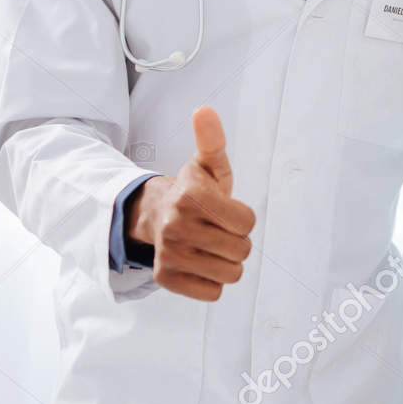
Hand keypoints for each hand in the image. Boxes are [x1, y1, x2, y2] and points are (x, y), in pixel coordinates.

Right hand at [127, 106, 256, 300]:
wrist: (156, 214)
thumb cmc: (194, 191)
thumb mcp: (207, 164)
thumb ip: (212, 140)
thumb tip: (204, 110)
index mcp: (190, 197)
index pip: (247, 223)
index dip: (242, 218)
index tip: (226, 211)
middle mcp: (175, 226)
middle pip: (241, 250)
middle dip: (237, 241)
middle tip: (218, 229)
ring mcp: (169, 254)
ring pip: (230, 274)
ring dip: (227, 262)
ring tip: (210, 245)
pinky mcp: (166, 278)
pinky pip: (212, 293)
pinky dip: (212, 281)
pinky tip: (200, 262)